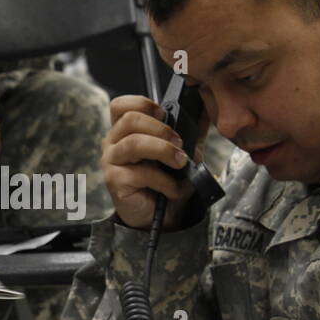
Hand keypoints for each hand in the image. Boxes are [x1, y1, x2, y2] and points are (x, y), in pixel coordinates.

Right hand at [102, 95, 195, 229]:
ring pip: (133, 143)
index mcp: (125, 130)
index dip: (143, 104)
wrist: (159, 215)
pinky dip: (164, 181)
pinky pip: (141, 173)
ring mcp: (111, 162)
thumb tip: (207, 108)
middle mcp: (113, 143)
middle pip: (130, 120)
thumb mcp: (181, 150)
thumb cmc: (165, 180)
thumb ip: (190, 130)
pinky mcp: (115, 181)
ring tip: (180, 162)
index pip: (121, 106)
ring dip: (163, 150)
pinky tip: (173, 189)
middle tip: (180, 143)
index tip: (164, 114)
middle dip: (161, 129)